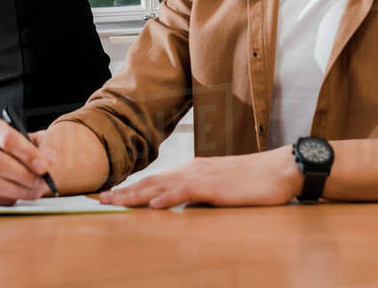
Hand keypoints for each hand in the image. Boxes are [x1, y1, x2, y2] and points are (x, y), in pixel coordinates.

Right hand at [0, 116, 55, 205]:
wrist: (11, 160)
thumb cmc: (22, 148)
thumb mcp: (37, 140)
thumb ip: (46, 146)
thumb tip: (49, 159)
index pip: (7, 138)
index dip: (28, 154)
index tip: (45, 166)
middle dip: (25, 175)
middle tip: (43, 182)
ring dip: (19, 190)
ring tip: (36, 190)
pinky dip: (9, 198)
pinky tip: (21, 193)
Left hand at [97, 147, 301, 208]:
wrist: (280, 170)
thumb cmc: (254, 182)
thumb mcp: (221, 191)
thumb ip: (200, 197)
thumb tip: (183, 209)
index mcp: (192, 171)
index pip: (154, 181)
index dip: (129, 189)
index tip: (108, 195)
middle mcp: (191, 170)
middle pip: (149, 182)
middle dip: (122, 191)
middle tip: (96, 198)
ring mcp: (202, 176)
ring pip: (160, 186)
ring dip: (134, 194)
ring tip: (113, 202)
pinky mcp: (215, 186)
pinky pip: (186, 192)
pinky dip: (167, 197)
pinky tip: (152, 204)